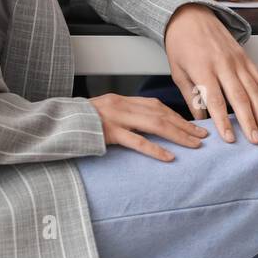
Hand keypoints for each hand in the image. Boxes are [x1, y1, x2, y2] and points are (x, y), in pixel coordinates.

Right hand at [89, 92, 210, 161]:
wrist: (55, 123)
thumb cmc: (79, 122)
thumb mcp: (104, 113)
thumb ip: (124, 117)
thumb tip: (147, 128)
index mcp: (122, 100)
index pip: (157, 106)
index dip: (177, 116)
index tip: (193, 126)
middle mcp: (122, 105)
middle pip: (161, 115)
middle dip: (184, 126)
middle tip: (202, 137)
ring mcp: (115, 118)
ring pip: (154, 125)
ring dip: (177, 136)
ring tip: (194, 145)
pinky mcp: (108, 132)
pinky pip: (136, 142)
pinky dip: (154, 149)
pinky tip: (168, 157)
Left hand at [162, 2, 257, 144]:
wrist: (190, 15)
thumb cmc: (181, 44)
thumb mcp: (178, 72)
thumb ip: (191, 97)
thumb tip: (201, 122)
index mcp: (203, 69)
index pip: (216, 101)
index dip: (224, 122)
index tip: (230, 140)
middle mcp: (223, 64)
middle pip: (239, 97)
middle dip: (249, 121)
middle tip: (256, 140)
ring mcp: (236, 59)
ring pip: (253, 88)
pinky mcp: (245, 56)